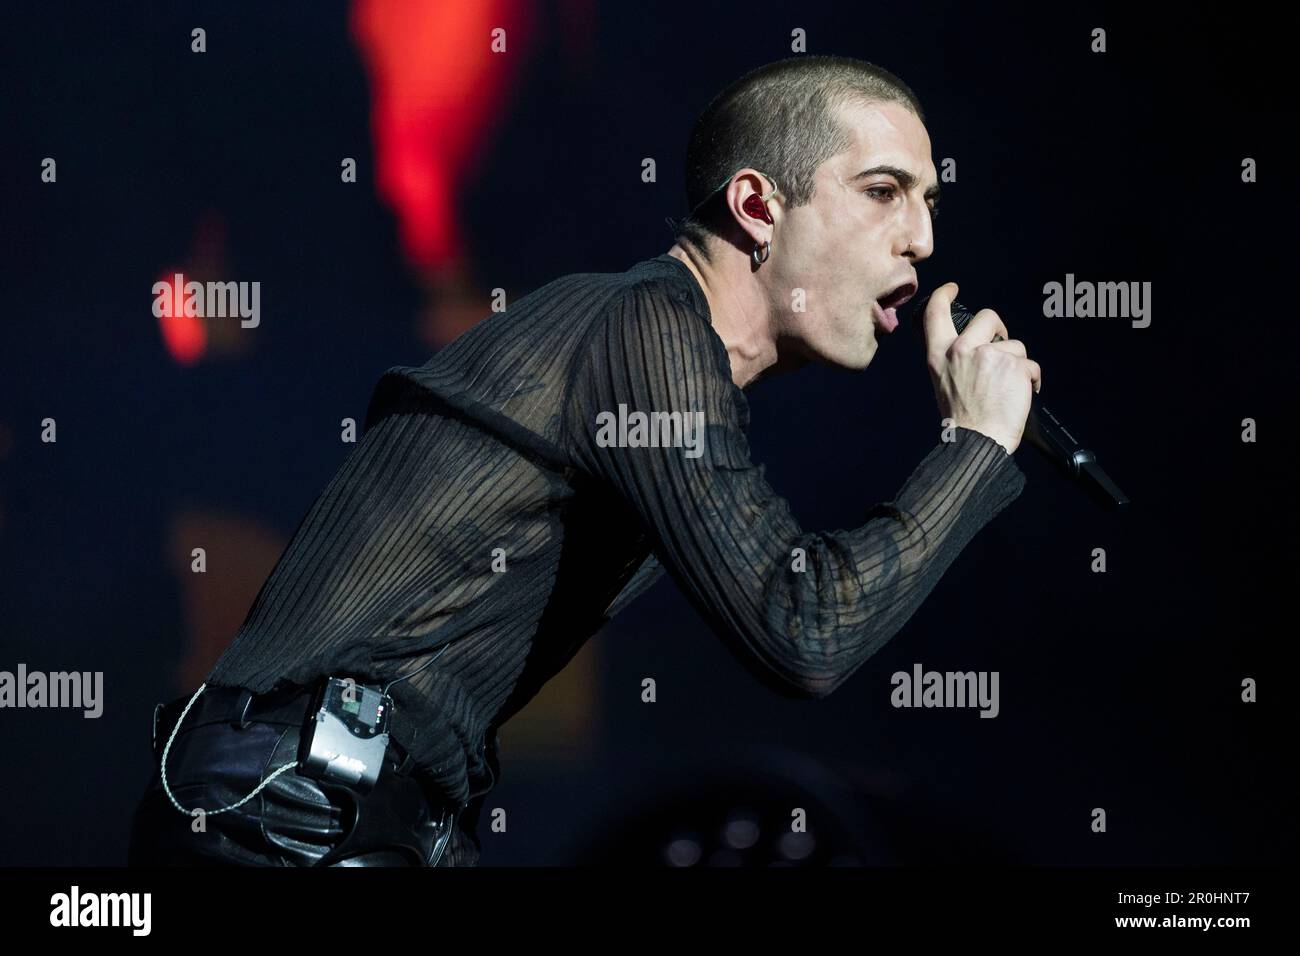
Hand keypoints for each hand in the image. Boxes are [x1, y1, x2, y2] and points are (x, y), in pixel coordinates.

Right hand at [922, 282, 1041, 453]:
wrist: (979, 442)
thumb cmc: (962, 419)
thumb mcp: (943, 382)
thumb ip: (953, 359)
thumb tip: (973, 346)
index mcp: (940, 355)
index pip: (935, 314)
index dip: (943, 295)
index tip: (951, 289)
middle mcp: (962, 349)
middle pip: (988, 317)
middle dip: (999, 328)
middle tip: (1001, 343)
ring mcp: (991, 355)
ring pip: (1015, 346)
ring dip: (1017, 364)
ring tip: (1008, 388)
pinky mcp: (1016, 366)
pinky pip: (1031, 365)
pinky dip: (1031, 380)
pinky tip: (1022, 394)